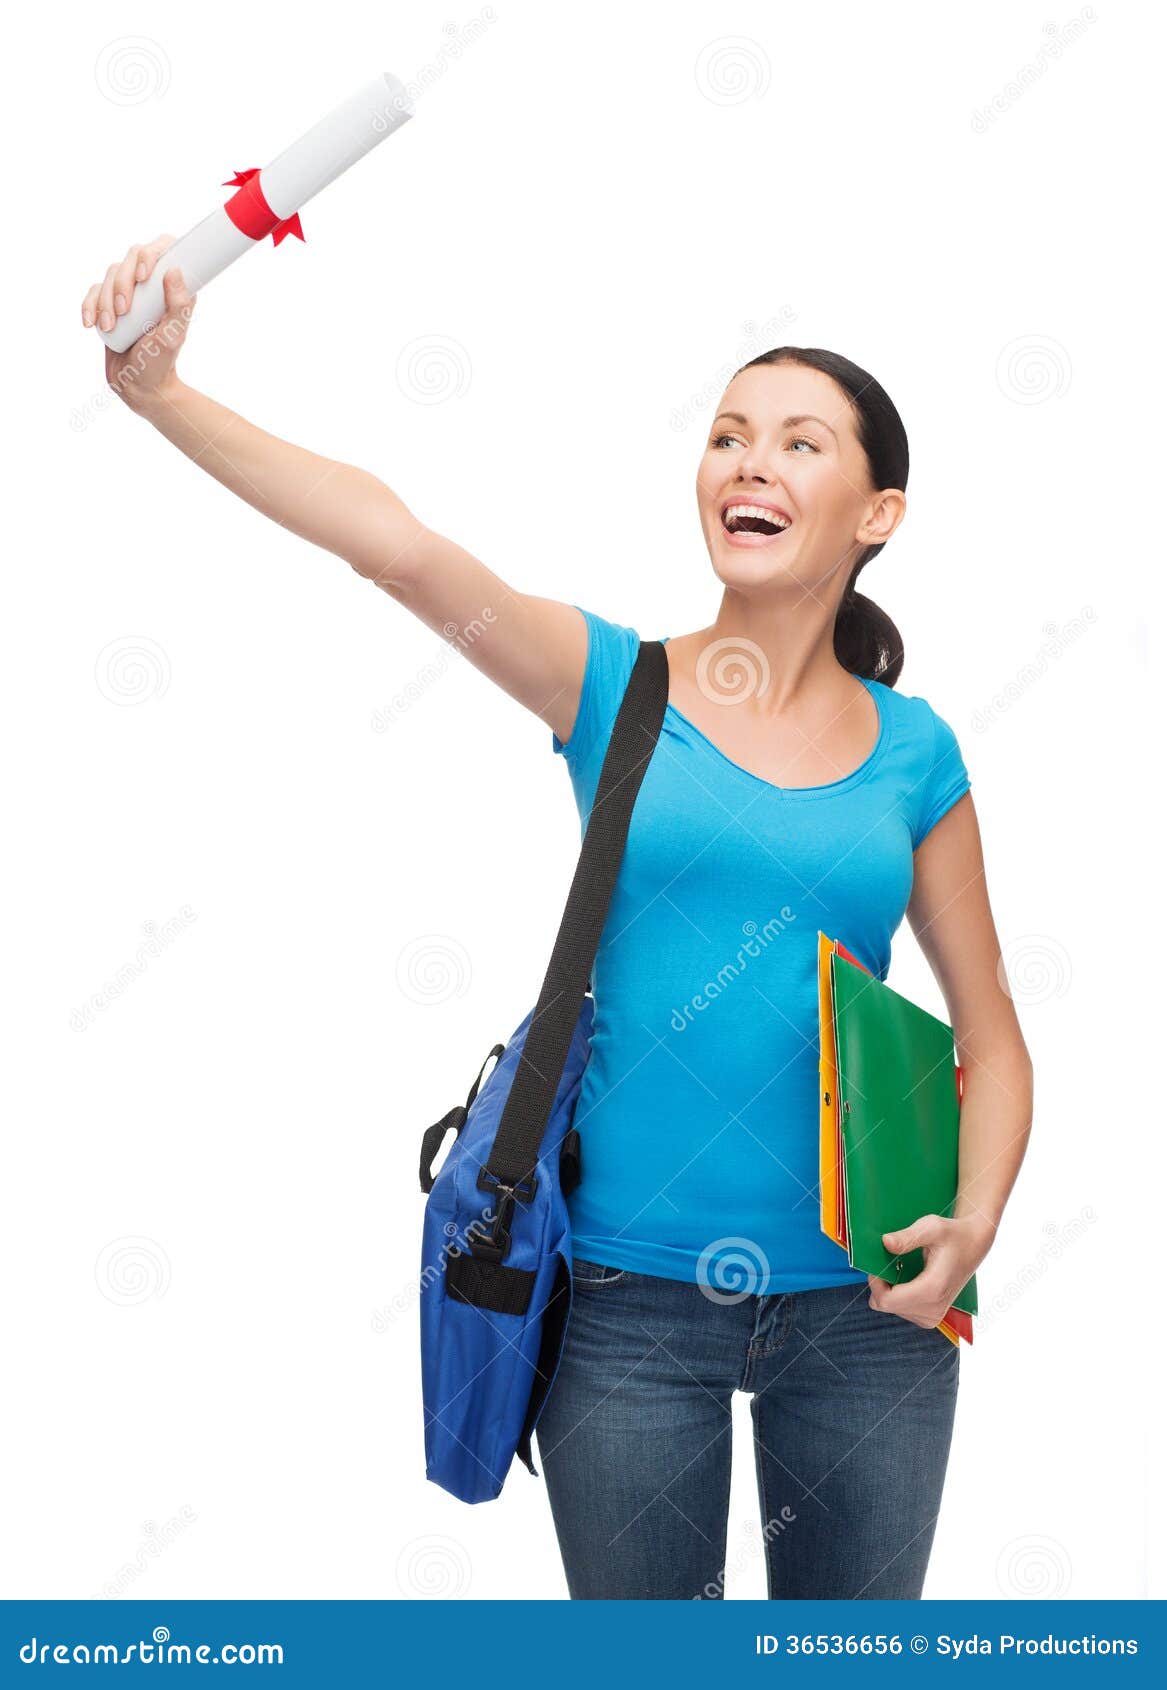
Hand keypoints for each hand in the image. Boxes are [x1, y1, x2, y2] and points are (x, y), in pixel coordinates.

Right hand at [80, 236, 196, 408]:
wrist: (139, 386)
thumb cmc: (161, 362)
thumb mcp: (173, 336)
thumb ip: (179, 306)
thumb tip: (175, 270)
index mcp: (171, 288)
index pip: (162, 250)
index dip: (150, 253)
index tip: (144, 276)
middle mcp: (150, 285)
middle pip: (129, 259)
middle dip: (122, 284)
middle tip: (124, 312)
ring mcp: (128, 293)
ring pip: (109, 276)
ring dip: (106, 300)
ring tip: (111, 327)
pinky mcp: (109, 304)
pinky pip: (93, 293)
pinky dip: (89, 306)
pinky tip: (90, 324)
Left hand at [867, 1213, 993, 1329]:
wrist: (974, 1245)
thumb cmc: (954, 1234)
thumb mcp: (932, 1227)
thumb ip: (907, 1237)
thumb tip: (885, 1243)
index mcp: (932, 1290)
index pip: (886, 1300)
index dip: (875, 1282)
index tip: (877, 1264)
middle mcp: (933, 1309)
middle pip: (886, 1305)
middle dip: (881, 1284)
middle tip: (891, 1262)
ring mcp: (932, 1316)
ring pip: (891, 1308)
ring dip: (890, 1288)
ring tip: (904, 1268)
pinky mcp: (930, 1317)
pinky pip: (900, 1309)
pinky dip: (898, 1293)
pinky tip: (909, 1278)